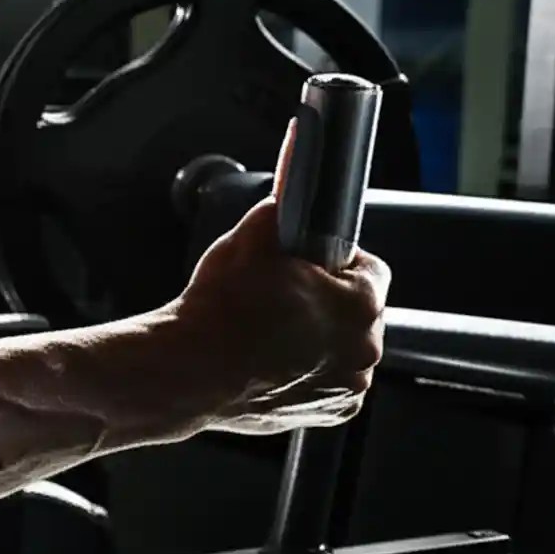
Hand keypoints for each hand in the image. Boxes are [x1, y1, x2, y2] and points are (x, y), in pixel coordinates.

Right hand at [175, 121, 390, 434]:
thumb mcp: (254, 235)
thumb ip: (288, 192)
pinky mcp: (331, 412)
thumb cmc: (218, 310)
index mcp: (361, 301)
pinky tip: (275, 360)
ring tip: (273, 331)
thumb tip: (303, 141)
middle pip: (357, 310)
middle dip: (327, 302)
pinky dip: (310, 373)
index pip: (368, 268)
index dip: (333, 265)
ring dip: (319, 338)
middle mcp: (366, 347)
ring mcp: (349, 384)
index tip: (305, 268)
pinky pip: (330, 381)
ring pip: (343, 346)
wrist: (186, 370)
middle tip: (282, 298)